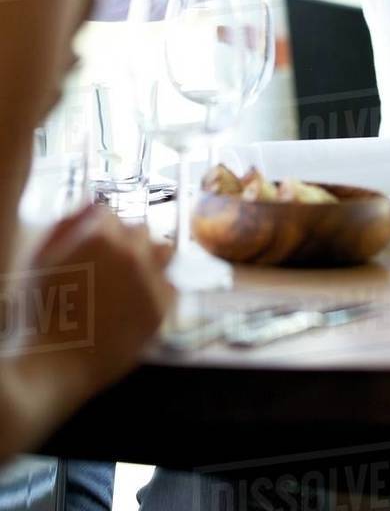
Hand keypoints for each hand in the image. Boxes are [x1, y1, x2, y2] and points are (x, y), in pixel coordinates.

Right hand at [22, 205, 172, 396]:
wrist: (54, 365)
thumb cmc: (41, 312)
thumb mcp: (41, 259)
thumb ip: (67, 223)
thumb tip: (92, 201)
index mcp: (100, 234)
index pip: (111, 214)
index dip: (98, 232)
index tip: (91, 250)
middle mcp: (131, 251)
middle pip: (140, 229)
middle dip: (126, 243)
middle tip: (108, 269)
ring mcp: (150, 278)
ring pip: (165, 250)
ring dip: (151, 259)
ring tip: (130, 282)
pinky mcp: (161, 307)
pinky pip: (171, 286)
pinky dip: (157, 291)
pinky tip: (135, 305)